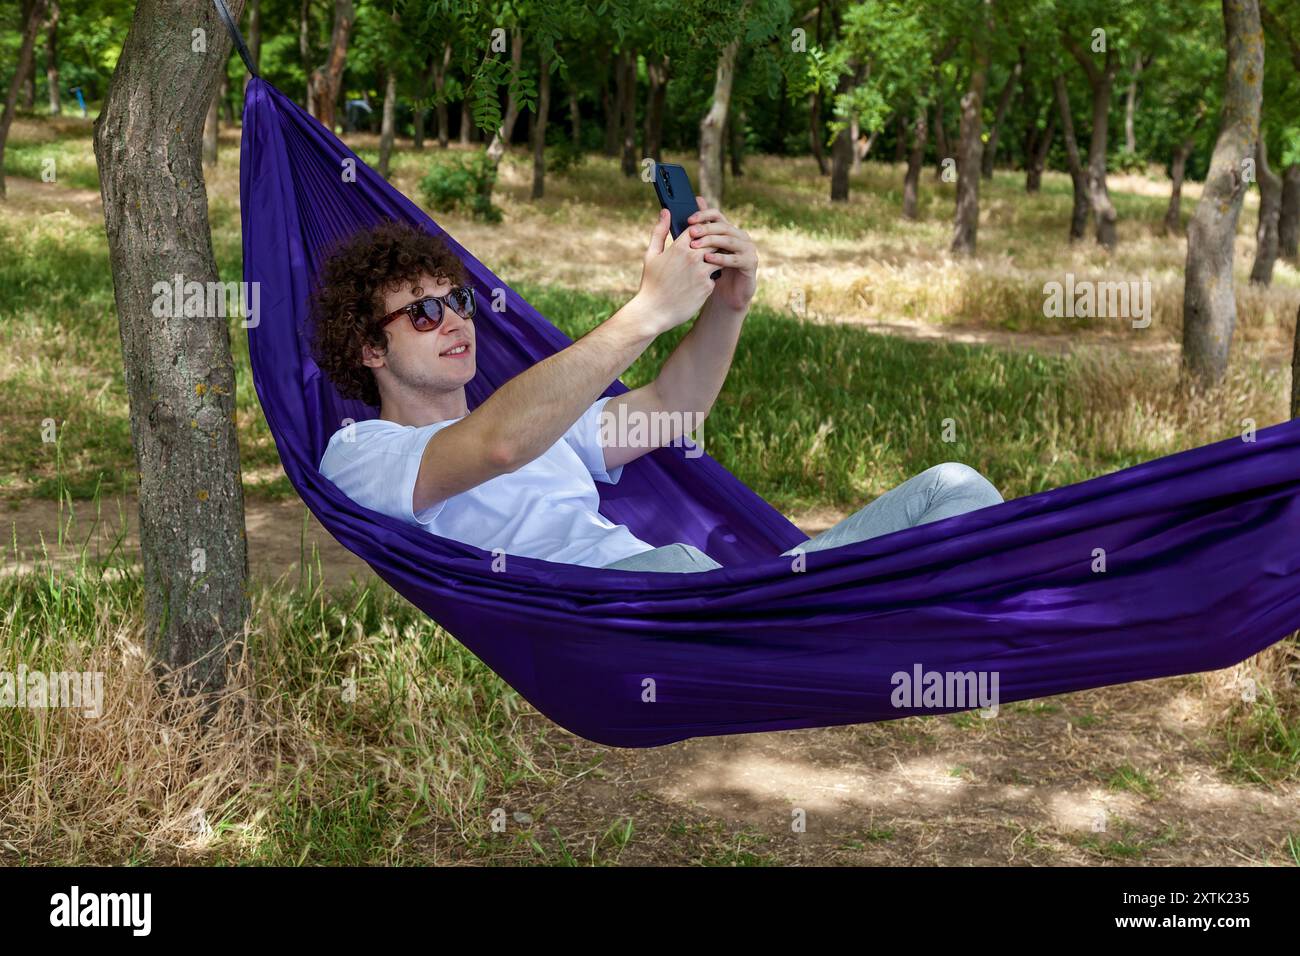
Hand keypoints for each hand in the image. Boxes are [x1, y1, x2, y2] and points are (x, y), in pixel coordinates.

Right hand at [632, 208, 720, 333]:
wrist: (654, 312)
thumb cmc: (651, 283)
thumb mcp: (651, 255)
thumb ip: (659, 231)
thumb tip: (665, 211)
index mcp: (679, 247)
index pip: (699, 228)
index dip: (701, 229)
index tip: (701, 232)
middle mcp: (693, 257)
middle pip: (713, 241)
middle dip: (712, 242)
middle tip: (711, 245)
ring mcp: (702, 272)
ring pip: (718, 257)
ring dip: (716, 258)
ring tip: (709, 261)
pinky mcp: (708, 287)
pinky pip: (716, 275)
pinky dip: (712, 276)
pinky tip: (704, 280)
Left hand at [684, 198, 756, 311]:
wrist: (725, 296)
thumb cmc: (711, 272)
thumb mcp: (701, 252)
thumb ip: (694, 234)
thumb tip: (674, 213)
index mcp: (728, 230)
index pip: (716, 215)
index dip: (703, 215)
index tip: (688, 220)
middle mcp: (740, 236)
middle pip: (723, 226)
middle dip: (705, 228)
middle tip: (691, 233)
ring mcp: (747, 249)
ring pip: (729, 241)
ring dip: (711, 242)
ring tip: (695, 246)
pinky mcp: (750, 263)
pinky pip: (736, 259)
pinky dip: (721, 258)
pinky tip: (707, 260)